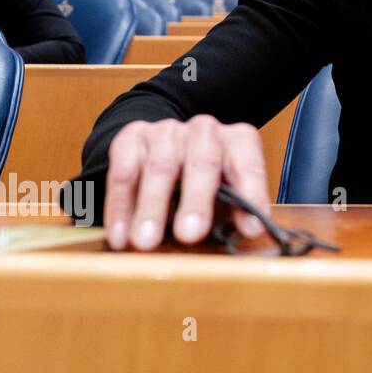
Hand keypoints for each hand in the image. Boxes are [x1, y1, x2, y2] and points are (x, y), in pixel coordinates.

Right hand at [104, 115, 271, 250]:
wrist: (163, 150)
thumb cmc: (207, 183)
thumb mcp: (229, 194)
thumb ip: (239, 209)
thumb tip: (248, 229)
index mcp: (238, 141)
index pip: (248, 165)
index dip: (251, 194)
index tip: (250, 228)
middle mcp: (205, 130)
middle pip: (203, 162)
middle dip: (196, 200)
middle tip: (189, 234)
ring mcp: (167, 131)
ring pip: (161, 167)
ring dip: (152, 207)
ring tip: (145, 242)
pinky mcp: (133, 137)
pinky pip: (124, 172)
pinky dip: (121, 207)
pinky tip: (119, 236)